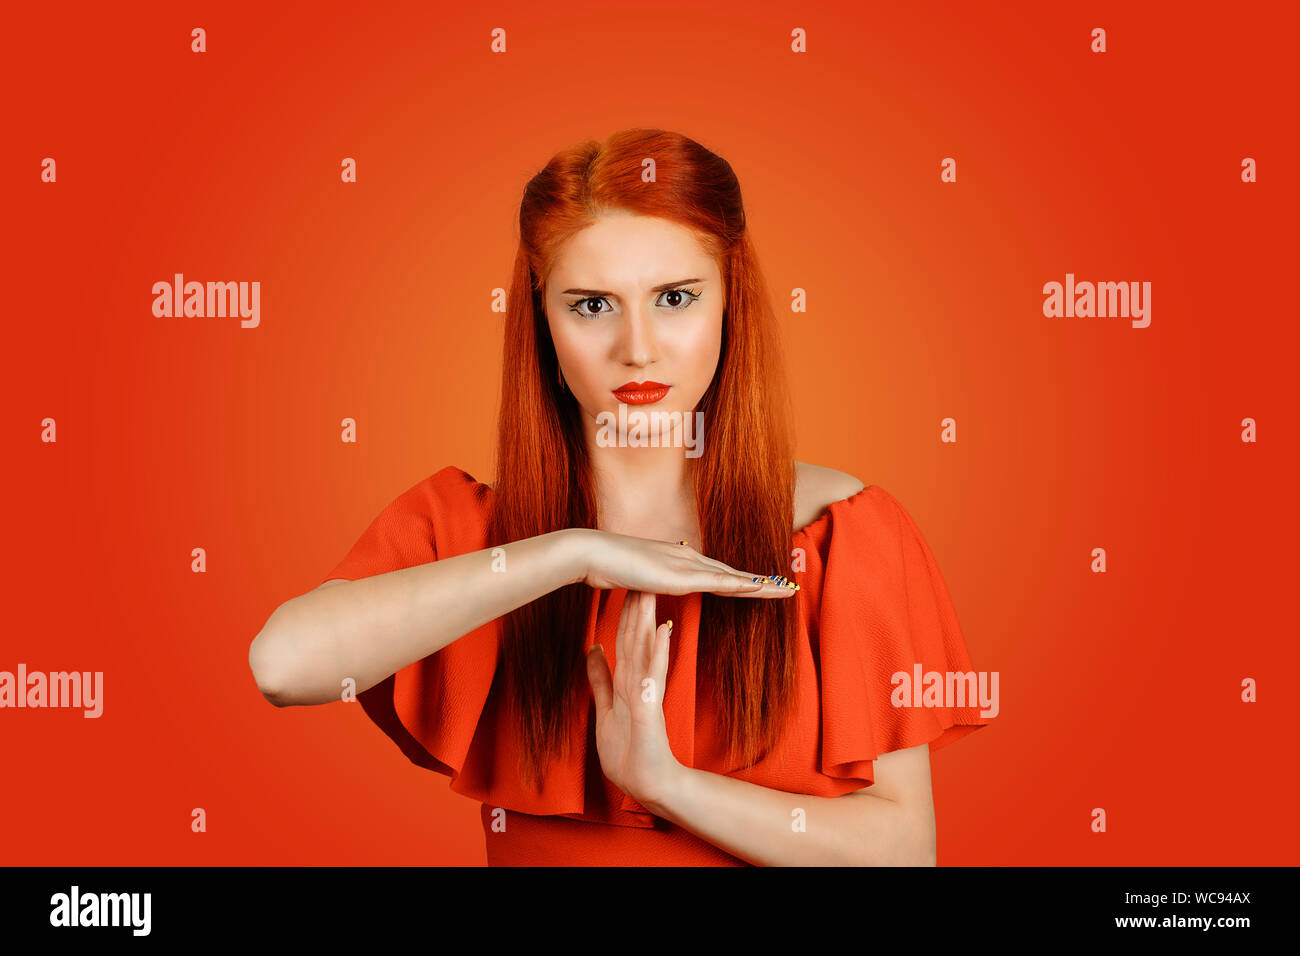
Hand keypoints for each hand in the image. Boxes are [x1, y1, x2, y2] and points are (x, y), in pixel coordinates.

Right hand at [572, 529, 796, 597]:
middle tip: (789, 586)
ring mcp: (687, 566)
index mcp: (681, 561)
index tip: (764, 587)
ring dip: (763, 584)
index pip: (720, 574)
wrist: (593, 553)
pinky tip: (761, 588)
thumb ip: (650, 582)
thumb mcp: (637, 578)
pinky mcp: (681, 576)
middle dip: (763, 582)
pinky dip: (743, 585)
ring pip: (735, 577)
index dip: (743, 582)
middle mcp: (690, 559)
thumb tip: (652, 586)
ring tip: (788, 589)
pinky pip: (719, 582)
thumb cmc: (608, 565)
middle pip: (734, 574)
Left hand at [586, 590, 682, 808]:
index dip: (622, 611)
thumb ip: (600, 679)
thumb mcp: (605, 708)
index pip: (624, 638)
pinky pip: (652, 676)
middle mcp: (638, 681)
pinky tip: (661, 631)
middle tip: (639, 570)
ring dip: (646, 620)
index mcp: (626, 680)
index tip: (622, 581)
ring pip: (644, 649)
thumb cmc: (629, 751)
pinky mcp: (650, 709)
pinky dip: (656, 653)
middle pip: (635, 637)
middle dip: (636, 605)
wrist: (650, 785)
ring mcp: (646, 693)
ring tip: (650, 590)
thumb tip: (592, 649)